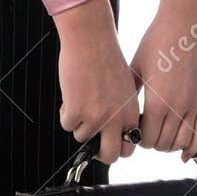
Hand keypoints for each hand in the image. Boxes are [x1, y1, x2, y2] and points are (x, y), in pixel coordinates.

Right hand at [54, 0, 141, 167]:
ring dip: (78, 123)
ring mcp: (96, 117)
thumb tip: (112, 132)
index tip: (107, 143)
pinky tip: (71, 94)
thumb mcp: (124, 87)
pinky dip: (65, 112)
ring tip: (79, 100)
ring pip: (82, 137)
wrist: (91, 39)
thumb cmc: (106, 57)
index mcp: (131, 112)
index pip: (129, 147)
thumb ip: (121, 110)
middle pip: (110, 156)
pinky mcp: (76, 110)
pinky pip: (66, 124)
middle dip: (99, 154)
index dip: (116, 147)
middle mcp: (117, 118)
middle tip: (91, 145)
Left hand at [128, 0, 196, 160]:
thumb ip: (130, 94)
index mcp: (157, 102)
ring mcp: (194, 104)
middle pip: (163, 144)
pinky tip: (185, 154)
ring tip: (161, 135)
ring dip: (169, 145)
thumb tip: (120, 112)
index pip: (147, 139)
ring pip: (182, 143)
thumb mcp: (135, 68)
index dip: (138, 138)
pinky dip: (193, 147)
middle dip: (152, 142)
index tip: (134, 130)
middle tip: (146, 131)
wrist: (186, 24)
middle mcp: (178, 107)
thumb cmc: (158, 41)